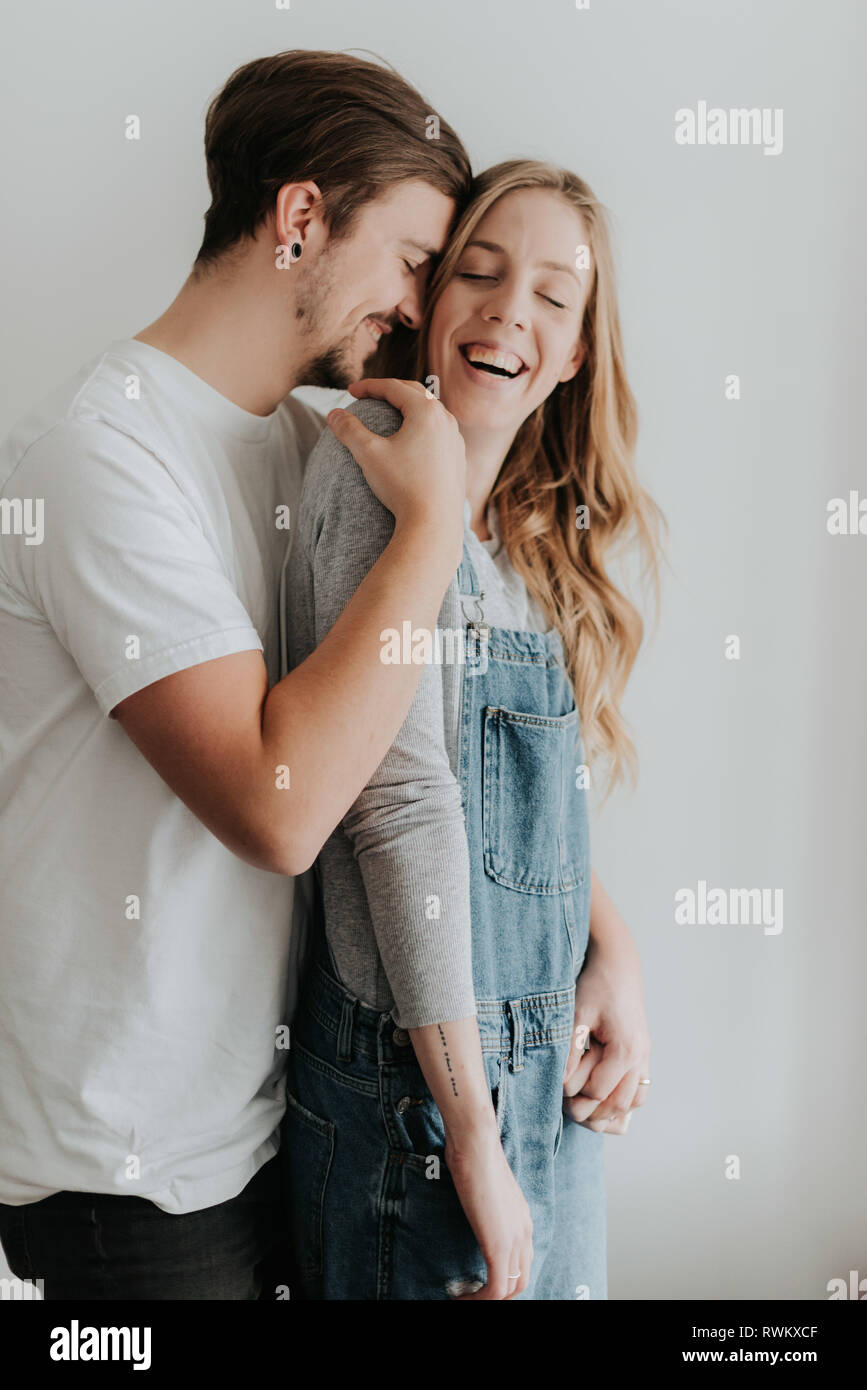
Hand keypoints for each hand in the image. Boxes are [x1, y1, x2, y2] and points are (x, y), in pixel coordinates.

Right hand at [326, 378, 465, 568]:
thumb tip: (333, 414)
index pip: (394, 388)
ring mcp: (456, 440)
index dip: (369, 387)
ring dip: (410, 407)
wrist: (434, 524)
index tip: (350, 392)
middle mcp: (446, 420)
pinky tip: (413, 440)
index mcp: (426, 411)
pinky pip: (440, 433)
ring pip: (432, 412)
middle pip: (416, 394)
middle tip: (370, 395)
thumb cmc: (401, 486)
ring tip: (392, 412)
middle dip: (390, 390)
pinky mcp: (459, 459)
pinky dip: (423, 427)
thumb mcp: (368, 454)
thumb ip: (349, 430)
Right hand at [444, 1125, 533, 1300]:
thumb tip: (473, 1204)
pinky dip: (480, 1300)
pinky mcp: (499, 1246)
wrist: (476, 1145)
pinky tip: (462, 1299)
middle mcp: (524, 1231)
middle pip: (522, 1280)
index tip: (480, 1283)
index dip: (505, 1278)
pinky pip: (496, 1288)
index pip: (522, 1261)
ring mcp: (514, 1239)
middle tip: (475, 1296)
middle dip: (500, 1294)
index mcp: (522, 1218)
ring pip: (511, 1288)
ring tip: (466, 1299)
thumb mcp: (485, 1186)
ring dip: (487, 1300)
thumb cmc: (474, 1156)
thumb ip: (486, 1203)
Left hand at [562, 927, 650, 1132]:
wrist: (618, 963)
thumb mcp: (576, 1014)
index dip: (573, 1094)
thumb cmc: (596, 985)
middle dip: (589, 1111)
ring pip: (632, 1102)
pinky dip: (622, 1100)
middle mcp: (641, 1056)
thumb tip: (560, 1083)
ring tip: (581, 1107)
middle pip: (617, 1105)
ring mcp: (645, 1056)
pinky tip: (602, 1098)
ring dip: (607, 1111)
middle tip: (564, 1106)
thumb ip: (569, 1050)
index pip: (598, 1091)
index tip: (555, 1086)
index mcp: (625, 1049)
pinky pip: (639, 1091)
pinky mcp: (643, 1053)